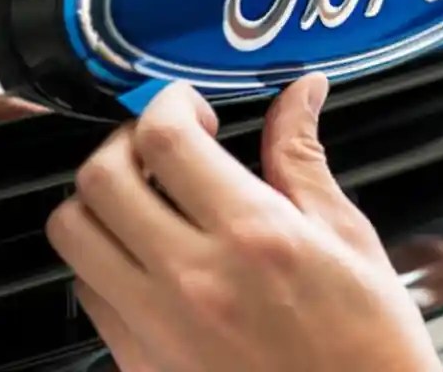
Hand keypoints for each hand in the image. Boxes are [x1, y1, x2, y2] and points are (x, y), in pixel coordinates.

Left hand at [45, 75, 441, 371]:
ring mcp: (158, 328)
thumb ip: (302, 158)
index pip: (163, 139)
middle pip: (99, 179)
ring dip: (101, 201)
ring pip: (74, 234)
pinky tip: (147, 256)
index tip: (188, 107)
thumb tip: (299, 96)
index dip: (167, 103)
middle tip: (160, 145)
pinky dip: (104, 260)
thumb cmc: (368, 347)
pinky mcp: (140, 364)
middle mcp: (194, 280)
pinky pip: (89, 294)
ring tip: (145, 198)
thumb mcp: (349, 239)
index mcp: (253, 236)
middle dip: (125, 143)